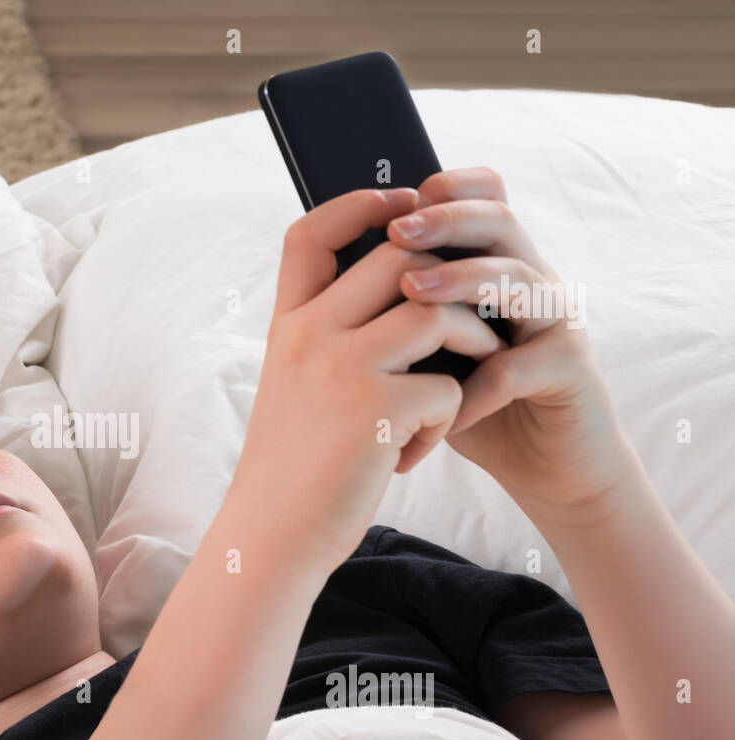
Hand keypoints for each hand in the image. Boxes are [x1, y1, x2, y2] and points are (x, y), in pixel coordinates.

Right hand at [230, 187, 501, 565]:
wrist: (274, 533)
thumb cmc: (292, 462)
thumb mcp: (293, 385)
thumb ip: (327, 335)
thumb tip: (399, 288)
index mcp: (286, 325)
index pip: (309, 233)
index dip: (358, 205)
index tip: (401, 203)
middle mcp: (308, 335)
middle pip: (396, 256)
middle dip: (447, 277)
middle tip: (468, 310)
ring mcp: (342, 369)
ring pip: (436, 311)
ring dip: (468, 342)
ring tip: (463, 377)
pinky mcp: (378, 411)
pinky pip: (447, 383)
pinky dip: (449, 414)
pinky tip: (417, 448)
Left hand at [384, 167, 635, 521]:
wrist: (541, 465)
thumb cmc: (473, 402)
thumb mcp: (427, 350)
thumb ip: (398, 314)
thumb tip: (329, 281)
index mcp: (493, 265)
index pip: (482, 196)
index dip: (445, 186)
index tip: (390, 199)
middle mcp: (529, 281)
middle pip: (499, 221)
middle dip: (446, 220)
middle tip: (396, 232)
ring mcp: (554, 322)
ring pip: (517, 281)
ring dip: (462, 283)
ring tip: (412, 295)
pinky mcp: (569, 370)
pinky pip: (520, 366)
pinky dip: (476, 387)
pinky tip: (441, 408)